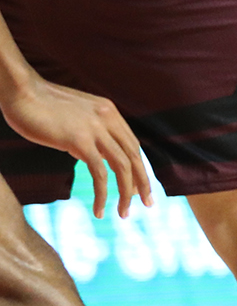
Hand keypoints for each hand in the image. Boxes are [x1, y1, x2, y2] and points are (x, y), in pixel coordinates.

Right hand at [2, 77, 151, 218]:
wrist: (20, 91)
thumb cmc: (38, 105)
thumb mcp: (73, 116)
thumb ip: (87, 132)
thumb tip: (91, 155)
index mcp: (109, 111)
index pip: (132, 145)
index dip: (139, 167)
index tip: (140, 187)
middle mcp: (108, 118)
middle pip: (134, 157)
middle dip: (142, 183)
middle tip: (147, 203)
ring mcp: (95, 129)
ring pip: (122, 167)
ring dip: (126, 194)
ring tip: (124, 213)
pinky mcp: (79, 141)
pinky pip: (100, 174)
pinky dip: (103, 194)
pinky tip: (100, 210)